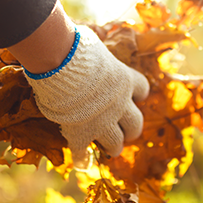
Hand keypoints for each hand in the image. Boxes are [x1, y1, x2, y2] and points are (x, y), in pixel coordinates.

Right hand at [24, 25, 149, 169]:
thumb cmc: (75, 47)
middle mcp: (120, 103)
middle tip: (126, 132)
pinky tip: (80, 159)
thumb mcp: (94, 46)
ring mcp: (103, 122)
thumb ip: (96, 55)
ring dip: (114, 147)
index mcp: (125, 79)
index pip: (142, 89)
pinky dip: (82, 158)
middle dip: (132, 129)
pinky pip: (84, 154)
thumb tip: (85, 43)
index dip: (138, 94)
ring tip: (110, 149)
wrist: (60, 63)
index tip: (134, 96)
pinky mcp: (82, 134)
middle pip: (135, 123)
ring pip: (116, 143)